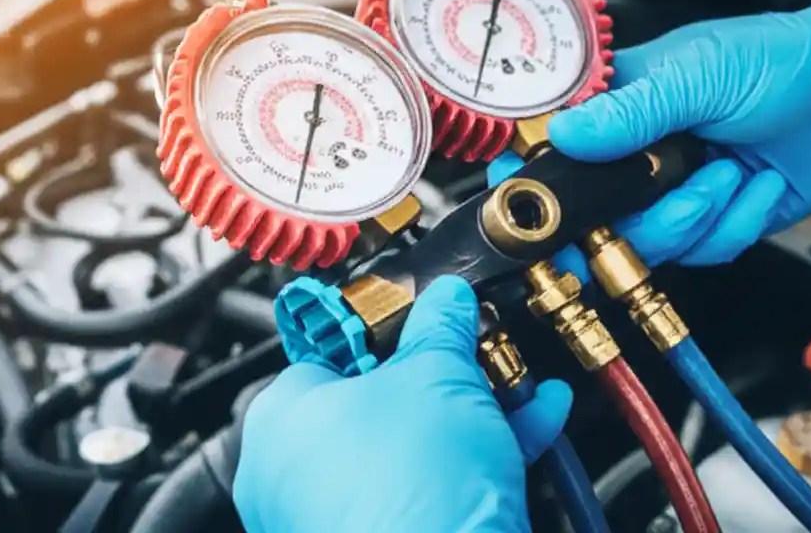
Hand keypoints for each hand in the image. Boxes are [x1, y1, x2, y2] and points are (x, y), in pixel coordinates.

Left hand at [235, 276, 572, 532]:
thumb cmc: (412, 487)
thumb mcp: (441, 374)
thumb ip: (443, 326)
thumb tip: (447, 300)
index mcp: (281, 416)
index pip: (333, 352)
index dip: (392, 333)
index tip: (433, 326)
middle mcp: (291, 473)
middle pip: (381, 402)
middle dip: (448, 378)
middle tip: (483, 360)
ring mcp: (331, 517)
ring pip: (411, 448)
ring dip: (473, 416)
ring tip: (520, 394)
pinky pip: (427, 489)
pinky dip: (473, 462)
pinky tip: (529, 430)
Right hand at [490, 0, 810, 266]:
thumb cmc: (782, 60)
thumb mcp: (702, 75)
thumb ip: (632, 111)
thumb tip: (564, 134)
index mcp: (618, 106)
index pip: (555, 151)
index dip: (537, 183)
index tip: (527, 202)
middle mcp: (636, 155)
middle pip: (595, 217)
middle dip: (638, 220)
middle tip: (676, 199)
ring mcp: (673, 191)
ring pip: (648, 243)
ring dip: (698, 216)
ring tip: (733, 173)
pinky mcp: (713, 220)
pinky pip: (703, 250)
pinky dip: (737, 223)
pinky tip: (759, 184)